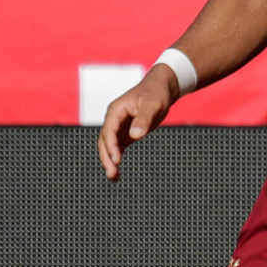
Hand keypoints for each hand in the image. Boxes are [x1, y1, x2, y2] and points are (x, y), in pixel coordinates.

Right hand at [96, 65, 178, 181]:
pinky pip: (117, 148)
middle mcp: (114, 119)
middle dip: (107, 157)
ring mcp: (118, 127)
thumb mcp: (152, 105)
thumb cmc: (156, 93)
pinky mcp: (125, 133)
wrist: (161, 88)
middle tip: (112, 174)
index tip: (116, 160)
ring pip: (108, 146)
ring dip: (109, 161)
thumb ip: (143, 119)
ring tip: (114, 178)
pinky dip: (116, 160)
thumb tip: (135, 136)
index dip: (111, 145)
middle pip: (104, 140)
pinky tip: (118, 174)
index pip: (108, 130)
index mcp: (116, 110)